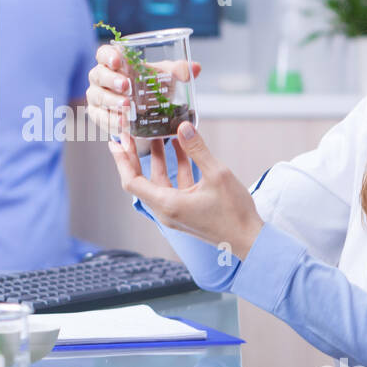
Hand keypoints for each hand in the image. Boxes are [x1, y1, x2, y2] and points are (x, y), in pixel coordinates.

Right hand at [86, 44, 201, 146]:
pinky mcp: (98, 115)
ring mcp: (97, 97)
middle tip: (127, 86)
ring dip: (111, 102)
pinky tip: (123, 124)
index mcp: (115, 62)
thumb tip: (195, 68)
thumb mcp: (165, 76)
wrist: (146, 111)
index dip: (108, 55)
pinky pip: (100, 118)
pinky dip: (111, 122)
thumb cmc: (151, 86)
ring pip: (97, 97)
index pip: (104, 53)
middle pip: (98, 74)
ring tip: (127, 107)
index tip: (118, 61)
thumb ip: (178, 71)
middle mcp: (101, 77)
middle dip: (111, 80)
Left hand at [106, 121, 263, 258]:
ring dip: (158, 160)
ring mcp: (175, 212)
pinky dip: (175, 169)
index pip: (132, 182)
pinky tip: (181, 150)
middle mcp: (166, 211)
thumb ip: (198, 149)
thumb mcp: (217, 175)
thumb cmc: (234, 213)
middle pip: (141, 181)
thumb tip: (183, 126)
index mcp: (168, 204)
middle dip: (135, 157)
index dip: (122, 161)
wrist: (249, 239)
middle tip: (129, 136)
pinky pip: (173, 187)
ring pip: (159, 183)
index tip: (117, 142)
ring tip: (157, 136)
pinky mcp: (186, 211)